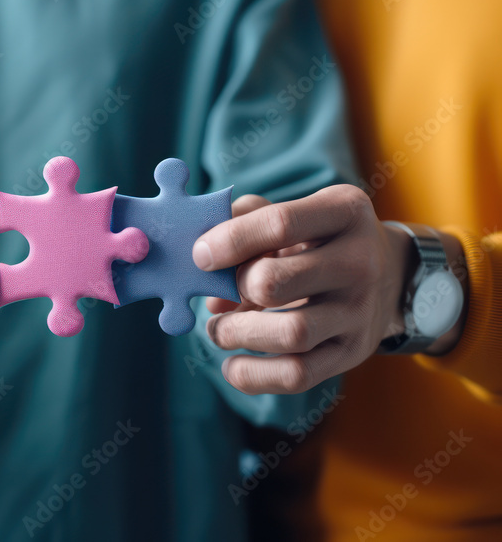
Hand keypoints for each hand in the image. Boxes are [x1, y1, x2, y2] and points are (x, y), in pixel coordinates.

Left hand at [192, 185, 414, 394]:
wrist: (386, 274)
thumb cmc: (316, 240)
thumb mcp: (291, 214)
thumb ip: (243, 221)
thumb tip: (203, 266)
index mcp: (343, 211)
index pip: (280, 223)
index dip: (229, 241)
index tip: (200, 257)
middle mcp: (360, 260)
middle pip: (276, 282)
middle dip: (234, 290)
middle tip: (216, 294)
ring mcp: (360, 310)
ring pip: (291, 334)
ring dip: (237, 335)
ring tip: (219, 330)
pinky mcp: (353, 352)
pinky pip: (298, 375)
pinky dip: (253, 376)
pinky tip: (232, 365)